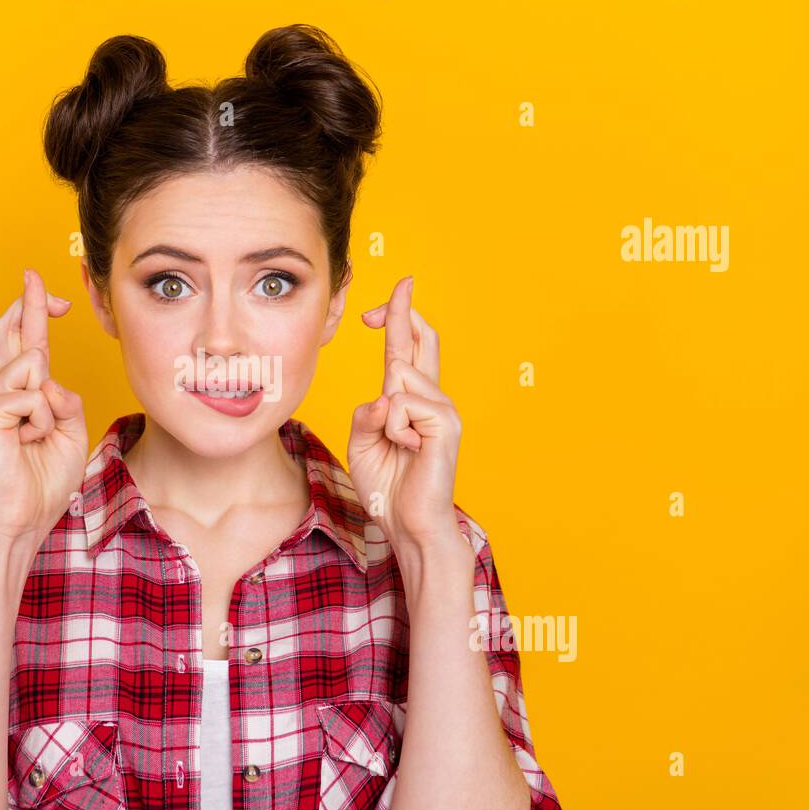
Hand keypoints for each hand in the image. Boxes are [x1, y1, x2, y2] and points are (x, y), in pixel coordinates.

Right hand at [0, 268, 88, 547]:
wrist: (28, 516)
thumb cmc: (47, 479)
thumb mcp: (72, 430)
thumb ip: (66, 398)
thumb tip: (46, 380)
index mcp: (23, 393)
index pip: (27, 341)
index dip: (33, 309)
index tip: (42, 286)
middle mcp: (1, 389)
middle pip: (11, 330)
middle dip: (28, 301)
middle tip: (34, 276)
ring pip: (35, 364)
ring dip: (50, 405)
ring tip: (37, 436)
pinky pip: (32, 396)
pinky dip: (42, 422)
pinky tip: (27, 443)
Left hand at [348, 276, 471, 565]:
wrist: (408, 524)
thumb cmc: (387, 486)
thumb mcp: (362, 443)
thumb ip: (366, 414)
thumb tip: (384, 396)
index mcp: (410, 400)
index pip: (407, 348)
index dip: (400, 316)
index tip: (397, 290)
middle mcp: (431, 397)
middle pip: (422, 339)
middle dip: (403, 310)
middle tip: (401, 285)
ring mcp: (443, 408)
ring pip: (398, 376)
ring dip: (384, 414)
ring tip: (398, 444)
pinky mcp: (446, 423)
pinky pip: (404, 404)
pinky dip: (395, 429)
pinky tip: (409, 450)